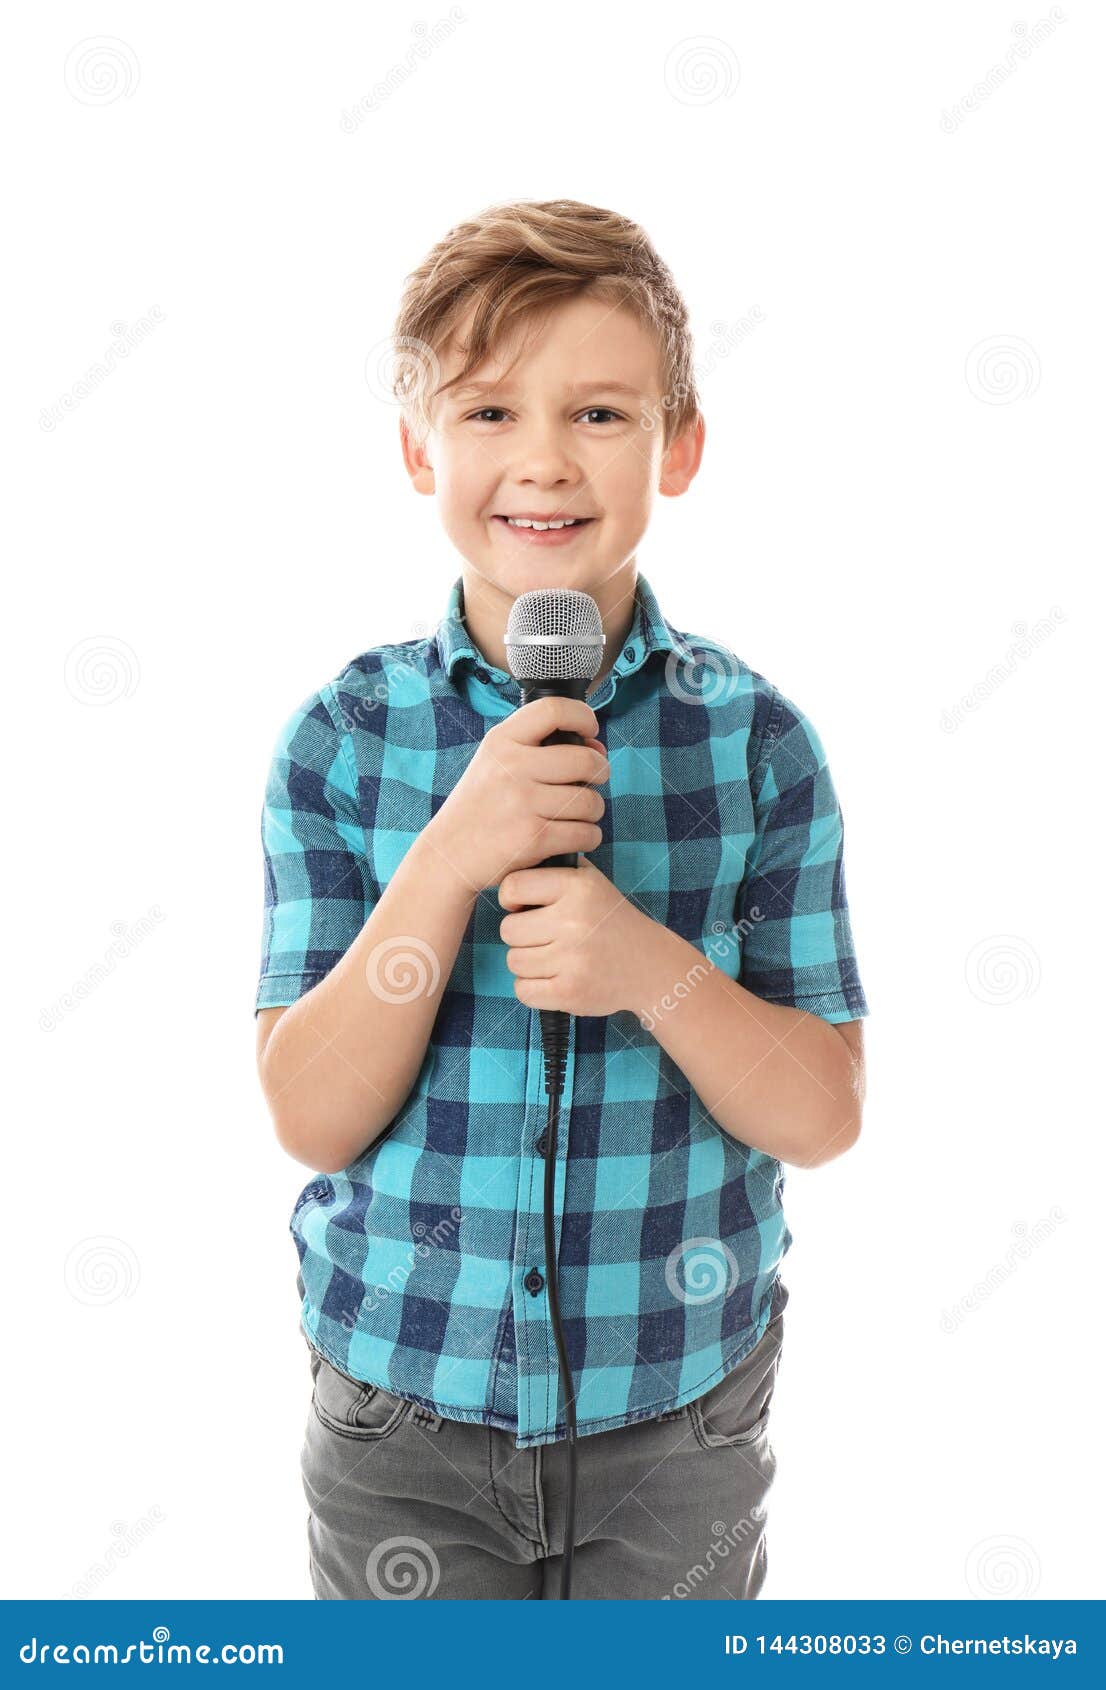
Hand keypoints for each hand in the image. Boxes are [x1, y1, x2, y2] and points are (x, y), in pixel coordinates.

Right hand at [424, 696, 608, 895]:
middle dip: (600, 771)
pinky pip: (586, 833)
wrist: (448, 853)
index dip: (584, 717)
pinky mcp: (533, 838)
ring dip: (593, 810)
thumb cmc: (481, 806)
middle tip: (594, 780)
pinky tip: (575, 836)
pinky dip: (588, 837)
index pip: (555, 709)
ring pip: (590, 801)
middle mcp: (511, 767)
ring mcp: (522, 803)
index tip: (590, 734)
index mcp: (502, 741)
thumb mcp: (495, 763)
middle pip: (585, 760)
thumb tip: (596, 747)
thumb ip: (539, 748)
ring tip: (578, 814)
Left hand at [498, 856, 653, 1017]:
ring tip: (556, 959)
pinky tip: (555, 980)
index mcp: (578, 887)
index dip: (512, 898)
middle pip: (508, 929)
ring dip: (529, 963)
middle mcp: (574, 920)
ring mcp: (572, 959)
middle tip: (547, 938)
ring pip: (514, 961)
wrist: (651, 965)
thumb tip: (513, 862)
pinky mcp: (569, 992)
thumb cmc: (611, 922)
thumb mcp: (592, 882)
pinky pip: (523, 990)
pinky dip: (534, 989)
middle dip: (522, 936)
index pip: (512, 887)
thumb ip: (556, 868)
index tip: (523, 907)